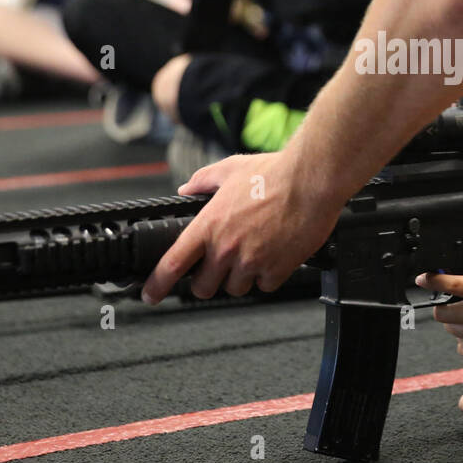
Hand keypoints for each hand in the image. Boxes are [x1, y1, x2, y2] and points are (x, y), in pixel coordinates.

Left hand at [141, 150, 345, 302]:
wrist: (311, 180)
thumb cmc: (275, 172)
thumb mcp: (230, 168)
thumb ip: (202, 181)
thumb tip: (186, 188)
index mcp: (209, 225)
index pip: (173, 264)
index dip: (157, 284)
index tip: (151, 294)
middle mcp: (227, 247)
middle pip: (203, 287)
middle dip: (207, 281)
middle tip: (218, 269)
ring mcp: (252, 261)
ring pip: (235, 288)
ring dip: (240, 277)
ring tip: (252, 254)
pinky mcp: (277, 269)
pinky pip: (264, 285)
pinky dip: (267, 275)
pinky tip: (274, 255)